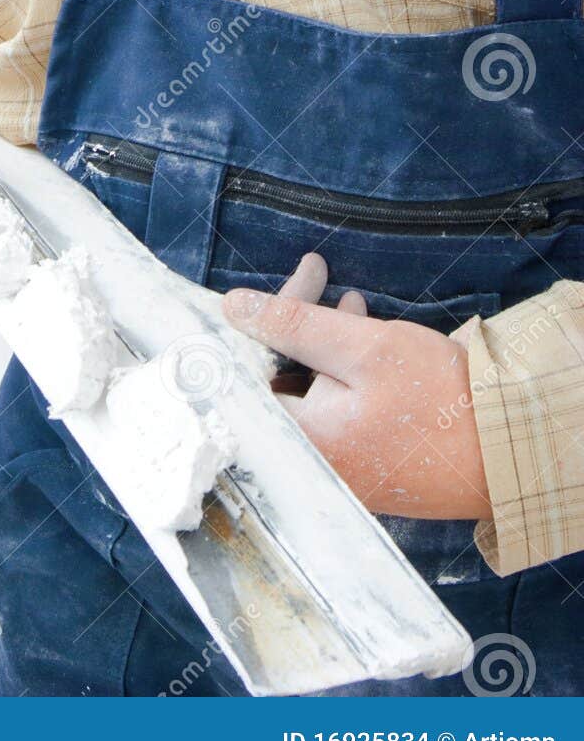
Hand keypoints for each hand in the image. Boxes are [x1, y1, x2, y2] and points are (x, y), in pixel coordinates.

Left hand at [222, 255, 491, 519]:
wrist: (507, 447)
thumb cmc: (440, 400)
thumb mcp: (364, 347)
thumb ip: (293, 325)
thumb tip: (232, 308)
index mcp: (301, 441)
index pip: (252, 371)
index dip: (264, 318)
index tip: (292, 277)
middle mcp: (310, 462)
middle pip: (277, 378)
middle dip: (295, 322)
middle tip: (318, 273)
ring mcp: (337, 466)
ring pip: (307, 390)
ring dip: (320, 342)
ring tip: (350, 304)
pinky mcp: (362, 463)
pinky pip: (334, 408)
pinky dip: (341, 370)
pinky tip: (360, 335)